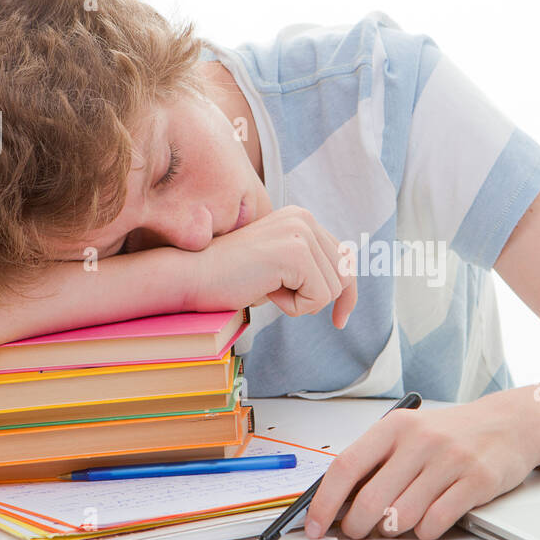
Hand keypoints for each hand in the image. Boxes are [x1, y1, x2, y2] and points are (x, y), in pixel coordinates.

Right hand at [184, 205, 356, 327]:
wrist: (193, 276)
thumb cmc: (231, 278)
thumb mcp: (277, 268)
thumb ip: (308, 268)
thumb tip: (346, 289)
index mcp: (302, 218)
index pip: (345, 259)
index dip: (346, 294)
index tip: (340, 321)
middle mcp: (305, 219)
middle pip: (344, 276)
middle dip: (317, 300)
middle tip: (276, 294)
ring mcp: (301, 233)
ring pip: (333, 290)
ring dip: (301, 303)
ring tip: (266, 287)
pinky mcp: (296, 253)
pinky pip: (318, 298)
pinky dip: (294, 307)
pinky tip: (265, 290)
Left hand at [305, 401, 536, 539]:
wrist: (508, 424)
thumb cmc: (450, 435)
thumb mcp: (407, 435)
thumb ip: (374, 463)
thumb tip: (333, 505)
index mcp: (394, 426)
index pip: (345, 467)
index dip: (323, 503)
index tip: (313, 526)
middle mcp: (420, 440)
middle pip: (370, 501)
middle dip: (358, 527)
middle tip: (361, 532)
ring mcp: (449, 460)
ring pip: (402, 517)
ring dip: (396, 530)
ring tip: (403, 519)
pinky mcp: (476, 481)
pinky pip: (435, 523)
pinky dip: (426, 532)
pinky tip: (430, 520)